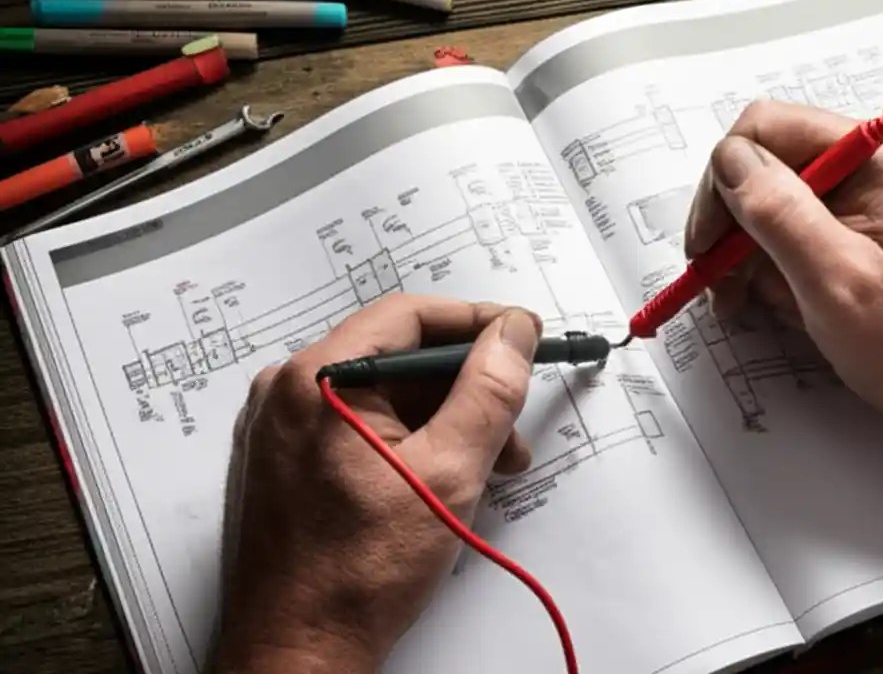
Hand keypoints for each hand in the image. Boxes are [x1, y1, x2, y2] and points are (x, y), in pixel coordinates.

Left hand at [213, 294, 540, 672]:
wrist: (298, 651)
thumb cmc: (358, 574)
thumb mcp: (448, 474)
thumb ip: (487, 393)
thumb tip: (512, 334)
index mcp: (316, 380)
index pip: (408, 316)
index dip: (476, 322)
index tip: (522, 337)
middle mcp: (289, 392)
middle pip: (398, 357)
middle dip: (467, 386)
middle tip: (513, 421)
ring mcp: (285, 429)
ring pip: (386, 397)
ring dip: (446, 419)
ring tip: (491, 465)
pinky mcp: (292, 461)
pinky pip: (363, 427)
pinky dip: (411, 442)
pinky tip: (447, 478)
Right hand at [685, 101, 882, 427]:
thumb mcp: (834, 277)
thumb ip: (779, 212)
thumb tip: (730, 162)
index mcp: (869, 158)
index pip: (764, 129)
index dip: (723, 184)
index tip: (709, 242)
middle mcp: (865, 165)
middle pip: (763, 164)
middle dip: (732, 224)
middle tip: (720, 279)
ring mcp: (860, 196)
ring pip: (770, 201)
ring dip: (747, 252)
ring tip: (749, 301)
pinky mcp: (854, 227)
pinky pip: (791, 230)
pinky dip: (771, 265)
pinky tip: (778, 300)